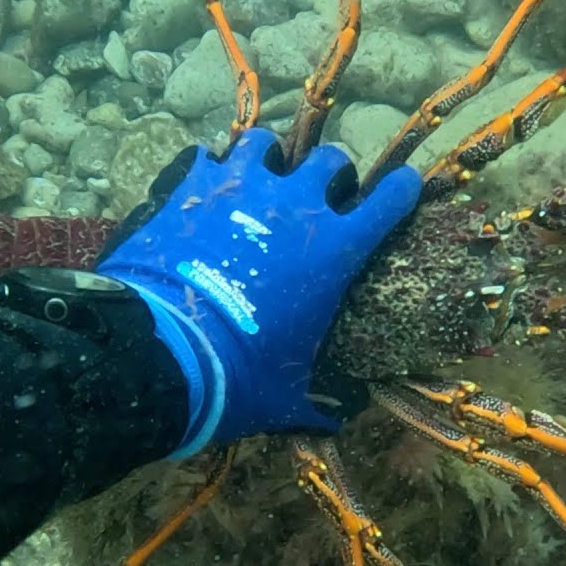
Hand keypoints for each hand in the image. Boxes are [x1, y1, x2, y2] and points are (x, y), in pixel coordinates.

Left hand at [96, 129, 421, 457]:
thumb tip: (334, 422)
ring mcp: (243, 189)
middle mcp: (297, 207)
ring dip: (266, 158)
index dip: (400, 190)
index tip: (402, 186)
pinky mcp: (192, 187)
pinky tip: (201, 184)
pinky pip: (206, 157)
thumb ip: (314, 401)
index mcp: (336, 251)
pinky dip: (208, 168)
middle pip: (329, 160)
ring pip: (265, 144)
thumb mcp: (287, 394)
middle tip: (317, 192)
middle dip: (328, 173)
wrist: (163, 353)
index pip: (390, 201)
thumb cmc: (239, 376)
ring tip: (257, 177)